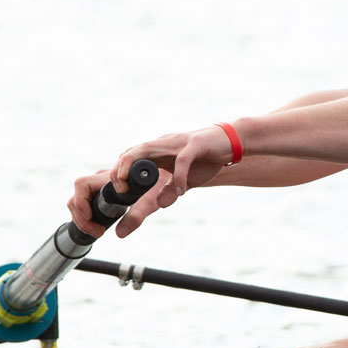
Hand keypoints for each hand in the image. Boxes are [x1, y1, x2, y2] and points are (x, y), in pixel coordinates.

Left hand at [66, 126, 232, 237]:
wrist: (230, 143)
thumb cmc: (204, 160)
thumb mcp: (184, 180)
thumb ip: (170, 190)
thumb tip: (160, 204)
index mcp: (157, 152)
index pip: (128, 158)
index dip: (118, 173)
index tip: (117, 193)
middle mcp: (162, 145)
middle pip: (131, 152)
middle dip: (119, 171)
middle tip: (120, 192)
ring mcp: (177, 143)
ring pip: (147, 149)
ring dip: (134, 168)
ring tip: (131, 190)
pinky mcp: (195, 145)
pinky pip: (182, 161)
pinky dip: (178, 178)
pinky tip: (179, 192)